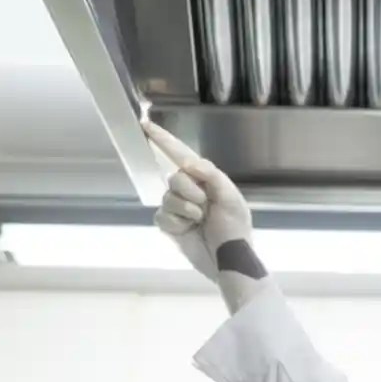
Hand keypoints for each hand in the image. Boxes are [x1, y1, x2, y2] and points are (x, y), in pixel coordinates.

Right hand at [144, 122, 263, 309]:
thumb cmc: (235, 226)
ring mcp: (175, 206)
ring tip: (200, 221)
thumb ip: (211, 175)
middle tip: (206, 207)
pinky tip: (189, 230)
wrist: (228, 257)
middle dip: (191, 193)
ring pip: (168, 198)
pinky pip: (162, 216)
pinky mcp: (167, 224)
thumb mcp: (231, 197)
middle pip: (174, 178)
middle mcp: (187, 189)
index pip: (179, 154)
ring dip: (188, 211)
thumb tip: (187, 163)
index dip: (163, 140)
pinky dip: (178, 223)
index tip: (145, 125)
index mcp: (203, 178)